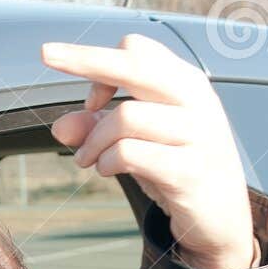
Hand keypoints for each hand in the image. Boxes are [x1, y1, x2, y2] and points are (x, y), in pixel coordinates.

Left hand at [41, 34, 256, 268]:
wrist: (223, 218)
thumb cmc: (179, 169)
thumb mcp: (138, 143)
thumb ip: (99, 130)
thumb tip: (58, 127)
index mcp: (185, 84)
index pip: (138, 50)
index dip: (101, 63)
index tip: (89, 99)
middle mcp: (195, 101)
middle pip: (135, 63)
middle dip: (84, 57)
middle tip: (44, 53)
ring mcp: (197, 134)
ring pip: (124, 116)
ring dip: (92, 140)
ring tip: (86, 159)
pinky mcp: (189, 170)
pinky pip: (130, 154)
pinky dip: (106, 161)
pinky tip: (106, 169)